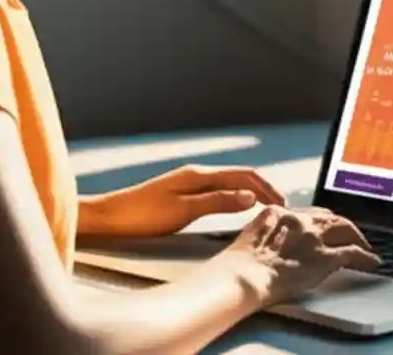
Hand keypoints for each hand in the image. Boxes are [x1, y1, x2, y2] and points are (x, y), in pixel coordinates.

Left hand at [79, 165, 284, 238]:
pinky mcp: (182, 194)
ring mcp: (189, 183)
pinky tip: (238, 207)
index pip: (244, 175)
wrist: (109, 218)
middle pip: (240, 176)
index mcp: (199, 175)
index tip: (284, 205)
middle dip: (264, 189)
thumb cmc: (141, 216)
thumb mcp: (183, 211)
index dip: (267, 189)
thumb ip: (217, 202)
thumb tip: (250, 196)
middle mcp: (196, 175)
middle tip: (283, 209)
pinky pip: (219, 190)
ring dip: (251, 192)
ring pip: (230, 183)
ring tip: (267, 208)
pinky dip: (236, 196)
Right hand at [212, 205, 380, 305]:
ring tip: (366, 246)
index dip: (320, 220)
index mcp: (278, 212)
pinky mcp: (325, 256)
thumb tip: (274, 242)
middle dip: (342, 225)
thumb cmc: (239, 265)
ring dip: (358, 237)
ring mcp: (314, 237)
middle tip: (351, 233)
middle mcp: (300, 219)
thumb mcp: (251, 237)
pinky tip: (372, 261)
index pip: (307, 213)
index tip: (325, 225)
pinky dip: (365, 256)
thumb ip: (268, 233)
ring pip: (345, 229)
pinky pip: (352, 253)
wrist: (244, 276)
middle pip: (329, 217)